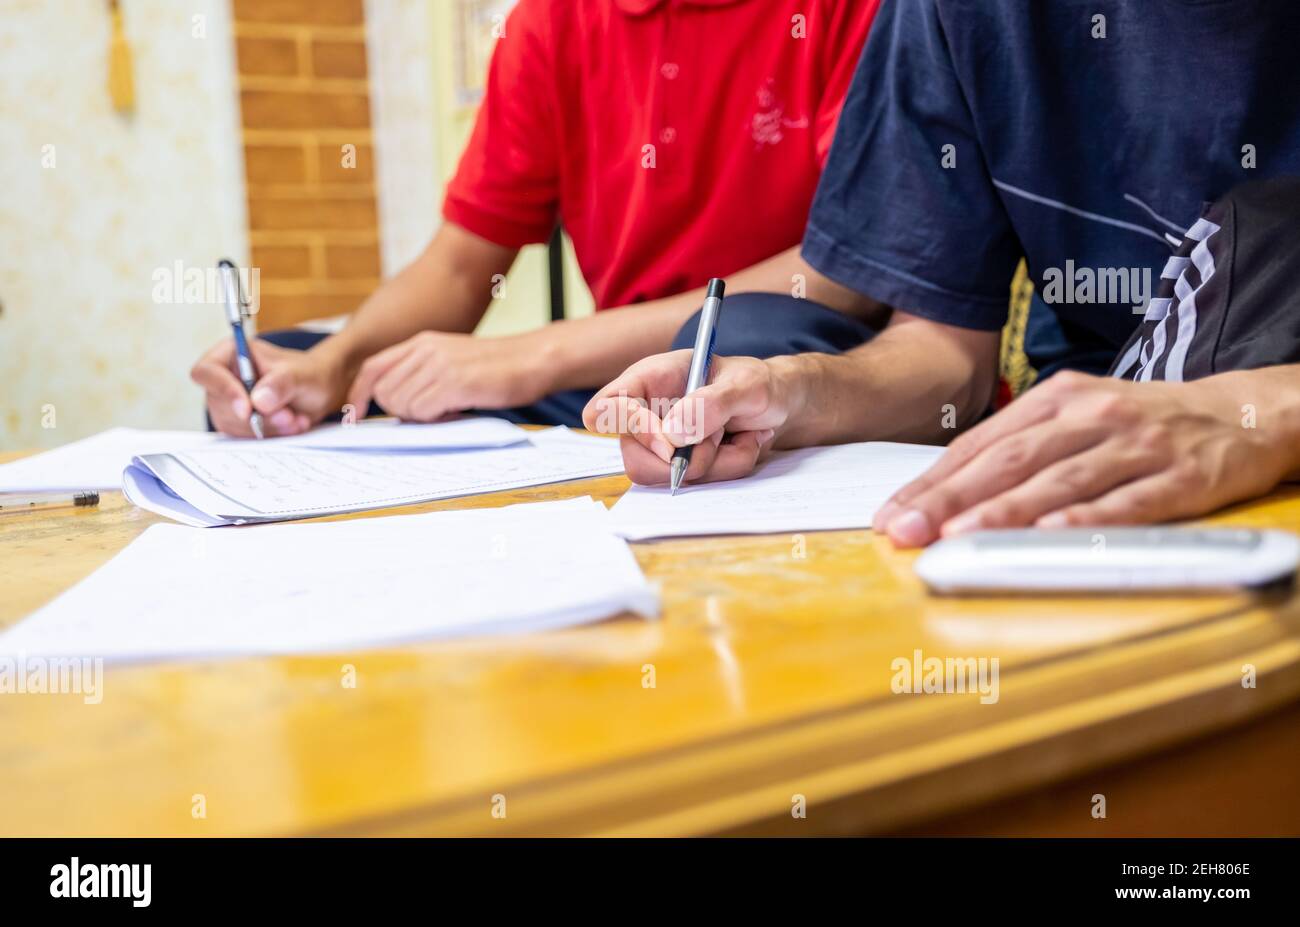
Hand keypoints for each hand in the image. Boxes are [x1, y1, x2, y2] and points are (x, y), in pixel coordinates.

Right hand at [191, 337, 346, 436]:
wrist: (321, 391)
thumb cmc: (309, 373)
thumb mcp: (301, 374)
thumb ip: (281, 383)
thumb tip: (257, 402)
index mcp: (231, 354)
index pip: (207, 372)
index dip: (222, 390)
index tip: (246, 409)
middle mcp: (225, 378)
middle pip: (220, 405)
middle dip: (255, 416)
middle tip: (288, 416)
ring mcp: (229, 403)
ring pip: (233, 424)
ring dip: (267, 428)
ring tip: (296, 419)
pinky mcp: (239, 423)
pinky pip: (245, 436)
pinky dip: (270, 435)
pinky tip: (292, 426)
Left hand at [346, 330, 548, 421]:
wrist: (531, 360)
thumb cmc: (496, 366)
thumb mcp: (450, 358)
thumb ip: (422, 372)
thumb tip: (397, 404)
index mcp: (421, 343)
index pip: (372, 368)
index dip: (359, 395)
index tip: (355, 416)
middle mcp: (425, 350)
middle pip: (384, 392)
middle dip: (398, 412)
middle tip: (427, 414)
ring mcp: (438, 365)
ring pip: (401, 404)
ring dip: (419, 417)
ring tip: (446, 410)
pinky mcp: (453, 382)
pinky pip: (423, 411)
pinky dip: (435, 419)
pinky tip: (455, 410)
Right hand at [582, 350, 788, 484]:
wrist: (778, 405)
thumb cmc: (758, 384)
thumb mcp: (746, 384)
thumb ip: (711, 403)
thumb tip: (672, 435)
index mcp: (650, 380)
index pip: (606, 409)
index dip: (630, 428)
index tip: (669, 440)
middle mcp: (648, 415)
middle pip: (635, 460)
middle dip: (684, 459)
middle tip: (719, 436)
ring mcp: (662, 445)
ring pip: (667, 478)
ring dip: (713, 464)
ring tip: (738, 437)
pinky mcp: (681, 466)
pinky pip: (694, 486)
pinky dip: (725, 471)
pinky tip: (739, 447)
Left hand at [874, 371, 1291, 546]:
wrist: (1241, 412)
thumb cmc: (1141, 422)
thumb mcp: (1077, 416)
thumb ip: (1021, 448)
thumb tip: (949, 490)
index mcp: (1056, 399)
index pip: (980, 444)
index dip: (932, 480)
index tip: (892, 513)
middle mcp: (1089, 416)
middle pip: (1007, 460)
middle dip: (950, 497)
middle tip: (906, 529)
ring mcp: (1134, 445)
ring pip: (1058, 480)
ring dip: (1004, 510)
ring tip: (959, 534)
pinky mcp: (1177, 477)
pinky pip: (1126, 502)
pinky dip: (1086, 519)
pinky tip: (1050, 535)